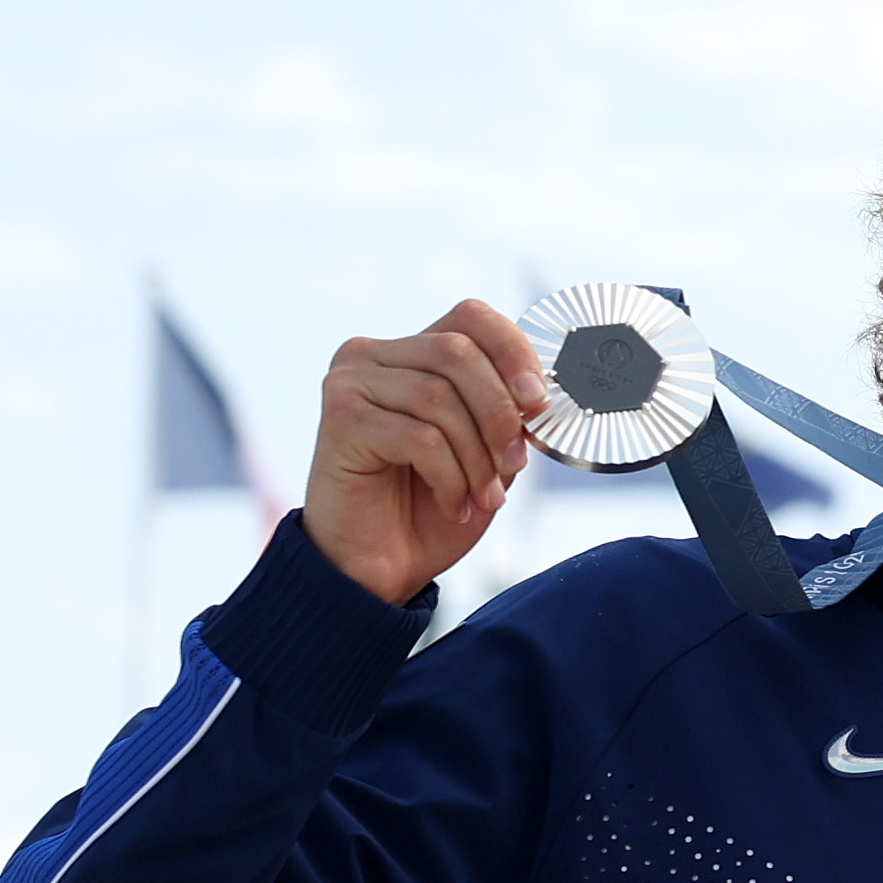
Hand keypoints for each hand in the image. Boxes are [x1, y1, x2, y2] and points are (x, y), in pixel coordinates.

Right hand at [303, 299, 549, 606]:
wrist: (381, 564)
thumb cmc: (431, 507)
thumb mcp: (485, 452)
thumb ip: (506, 414)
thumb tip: (541, 393)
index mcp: (410, 352)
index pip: (471, 317)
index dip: (514, 352)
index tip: (539, 402)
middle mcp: (371, 355)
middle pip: (458, 353)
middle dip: (500, 414)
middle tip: (515, 464)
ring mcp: (350, 383)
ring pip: (440, 397)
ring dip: (477, 457)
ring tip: (484, 495)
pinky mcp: (341, 420)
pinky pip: (420, 436)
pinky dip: (450, 477)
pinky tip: (452, 504)